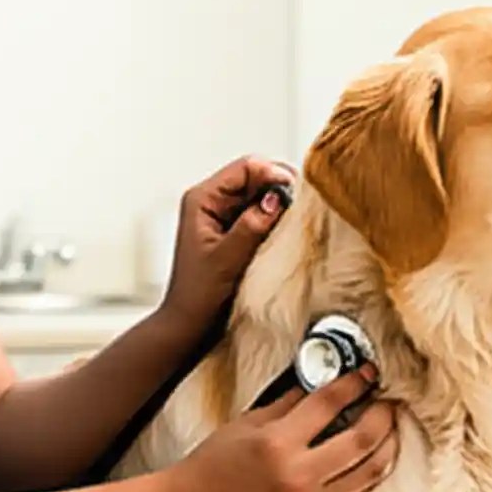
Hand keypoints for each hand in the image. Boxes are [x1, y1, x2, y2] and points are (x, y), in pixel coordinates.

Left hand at [161, 155, 294, 330]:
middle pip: (255, 176)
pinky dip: (275, 219)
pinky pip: (260, 213)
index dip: (272, 174)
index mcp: (201, 199)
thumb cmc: (198, 295)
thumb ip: (251, 225)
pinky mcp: (234, 229)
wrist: (190, 323)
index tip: (295, 192)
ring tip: (296, 219)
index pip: (244, 168)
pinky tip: (286, 231)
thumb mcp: (227, 258)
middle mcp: (210, 201)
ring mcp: (223, 215)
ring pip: (260, 194)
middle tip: (301, 206)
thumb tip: (276, 198)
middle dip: (279, 187)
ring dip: (279, 204)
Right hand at [167, 365, 398, 491]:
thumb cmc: (217, 462)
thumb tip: (320, 384)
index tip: (366, 374)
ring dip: (387, 444)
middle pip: (360, 439)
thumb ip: (287, 404)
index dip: (352, 383)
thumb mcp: (247, 423)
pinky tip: (375, 457)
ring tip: (389, 427)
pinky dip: (372, 473)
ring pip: (370, 471)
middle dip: (381, 414)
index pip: (327, 404)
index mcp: (277, 444)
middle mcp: (299, 475)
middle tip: (387, 400)